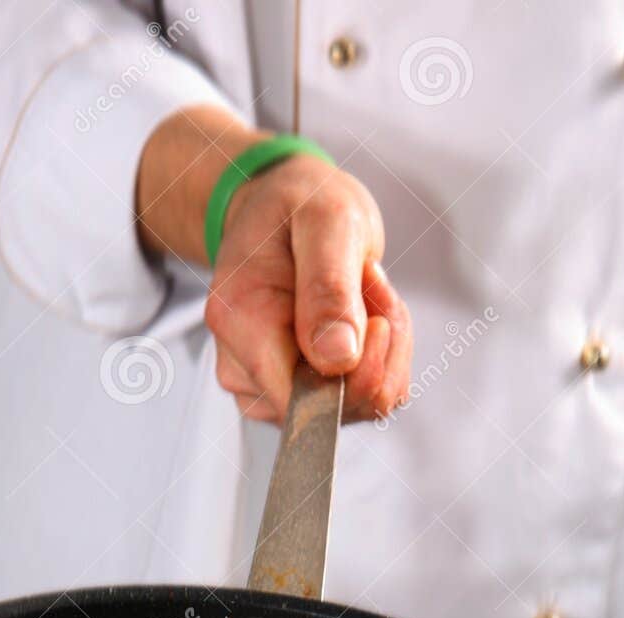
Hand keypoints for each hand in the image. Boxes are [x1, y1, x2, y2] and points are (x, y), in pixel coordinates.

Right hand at [207, 152, 412, 423]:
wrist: (285, 210)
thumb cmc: (300, 205)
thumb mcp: (325, 221)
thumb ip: (330, 289)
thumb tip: (337, 359)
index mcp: (241, 324)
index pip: (304, 398)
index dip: (358, 367)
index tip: (371, 299)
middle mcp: (245, 369)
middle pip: (336, 406)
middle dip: (378, 348)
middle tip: (368, 282)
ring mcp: (269, 388)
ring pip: (357, 405)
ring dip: (383, 350)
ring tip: (363, 289)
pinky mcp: (300, 394)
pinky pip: (363, 399)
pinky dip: (381, 357)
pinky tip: (365, 312)